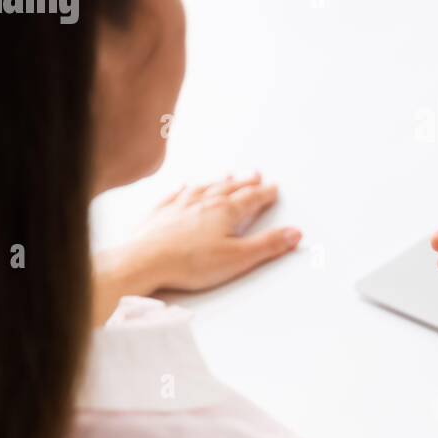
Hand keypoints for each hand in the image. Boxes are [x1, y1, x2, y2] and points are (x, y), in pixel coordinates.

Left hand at [97, 174, 300, 300]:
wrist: (144, 260)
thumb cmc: (189, 262)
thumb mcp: (238, 258)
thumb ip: (268, 245)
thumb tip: (293, 233)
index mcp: (226, 211)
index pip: (252, 198)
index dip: (266, 193)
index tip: (274, 188)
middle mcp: (204, 202)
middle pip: (230, 188)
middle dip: (246, 182)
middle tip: (256, 175)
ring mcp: (180, 205)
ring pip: (205, 188)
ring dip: (219, 181)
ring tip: (228, 175)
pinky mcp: (160, 213)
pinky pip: (175, 194)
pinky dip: (184, 189)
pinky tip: (185, 185)